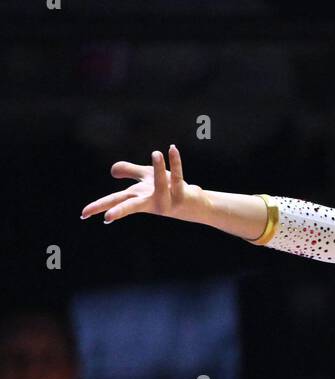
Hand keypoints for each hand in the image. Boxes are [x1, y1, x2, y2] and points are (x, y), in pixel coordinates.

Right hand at [80, 143, 205, 224]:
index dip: (99, 206)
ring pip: (160, 186)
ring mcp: (167, 201)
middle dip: (119, 211)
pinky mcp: (182, 195)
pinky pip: (178, 177)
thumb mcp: (145, 179)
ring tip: (156, 152)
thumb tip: (112, 172)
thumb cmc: (166, 191)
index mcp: (139, 198)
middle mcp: (151, 202)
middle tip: (107, 217)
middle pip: (131, 206)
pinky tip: (172, 149)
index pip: (115, 201)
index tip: (83, 214)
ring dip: (158, 169)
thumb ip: (128, 172)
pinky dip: (176, 162)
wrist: (194, 204)